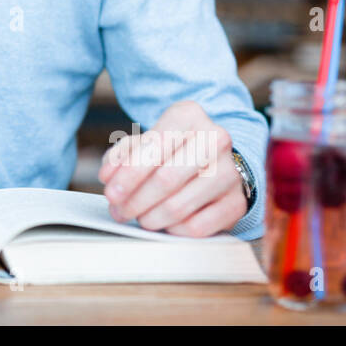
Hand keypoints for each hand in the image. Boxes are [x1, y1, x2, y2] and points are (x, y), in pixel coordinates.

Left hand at [96, 100, 246, 236]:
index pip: (156, 146)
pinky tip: (163, 223)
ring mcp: (231, 172)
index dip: (129, 173)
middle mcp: (216, 139)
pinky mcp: (237, 203)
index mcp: (189, 115)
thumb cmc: (170, 150)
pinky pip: (197, 227)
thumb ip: (121, 155)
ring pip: (179, 206)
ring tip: (137, 217)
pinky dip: (173, 230)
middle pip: (166, 179)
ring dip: (149, 218)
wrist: (212, 159)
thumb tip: (108, 176)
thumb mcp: (144, 142)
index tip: (110, 192)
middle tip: (118, 211)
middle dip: (134, 201)